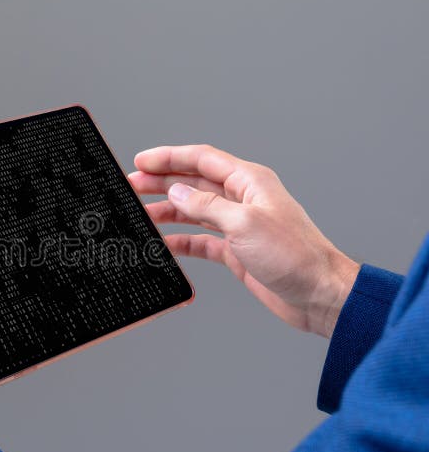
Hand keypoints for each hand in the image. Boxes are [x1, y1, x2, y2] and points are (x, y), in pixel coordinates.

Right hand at [128, 144, 358, 337]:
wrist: (319, 294)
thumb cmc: (295, 255)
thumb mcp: (244, 224)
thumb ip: (207, 205)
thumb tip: (177, 192)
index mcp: (249, 182)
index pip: (202, 159)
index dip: (169, 158)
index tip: (142, 162)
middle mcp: (242, 200)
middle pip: (193, 183)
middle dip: (162, 183)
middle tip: (132, 187)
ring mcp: (238, 225)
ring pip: (194, 211)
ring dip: (167, 212)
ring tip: (139, 215)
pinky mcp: (236, 251)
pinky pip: (201, 240)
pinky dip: (180, 241)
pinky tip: (162, 244)